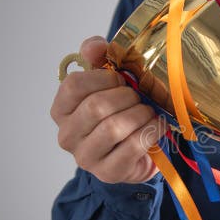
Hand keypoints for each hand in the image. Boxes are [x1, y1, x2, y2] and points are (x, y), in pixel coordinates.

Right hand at [50, 36, 166, 183]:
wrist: (136, 153)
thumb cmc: (119, 113)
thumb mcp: (107, 82)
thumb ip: (98, 57)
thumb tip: (94, 46)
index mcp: (61, 109)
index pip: (73, 85)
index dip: (103, 78)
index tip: (121, 79)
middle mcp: (67, 135)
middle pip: (96, 106)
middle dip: (126, 97)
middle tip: (139, 98)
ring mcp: (86, 157)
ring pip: (114, 127)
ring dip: (140, 115)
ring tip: (149, 112)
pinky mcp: (108, 172)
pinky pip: (132, 147)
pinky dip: (150, 132)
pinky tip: (157, 126)